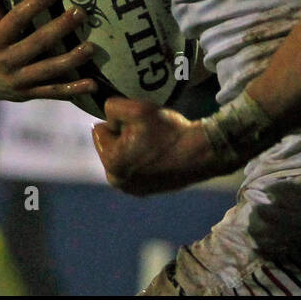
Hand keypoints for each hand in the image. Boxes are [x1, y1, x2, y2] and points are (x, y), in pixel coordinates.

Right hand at [0, 0, 97, 101]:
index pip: (15, 20)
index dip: (33, 6)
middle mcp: (5, 61)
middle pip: (35, 44)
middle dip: (58, 29)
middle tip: (81, 12)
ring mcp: (19, 80)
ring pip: (48, 70)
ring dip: (71, 60)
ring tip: (92, 47)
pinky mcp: (30, 94)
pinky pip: (53, 92)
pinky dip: (73, 90)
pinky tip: (93, 84)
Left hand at [92, 97, 220, 195]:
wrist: (200, 153)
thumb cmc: (169, 131)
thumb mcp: (137, 108)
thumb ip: (112, 107)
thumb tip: (108, 118)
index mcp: (111, 162)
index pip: (100, 130)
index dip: (119, 121)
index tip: (140, 125)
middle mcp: (117, 181)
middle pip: (110, 146)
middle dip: (123, 137)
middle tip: (148, 134)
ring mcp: (131, 188)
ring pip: (123, 156)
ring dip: (133, 148)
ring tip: (156, 144)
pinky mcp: (145, 191)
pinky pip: (135, 168)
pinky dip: (144, 160)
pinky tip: (161, 155)